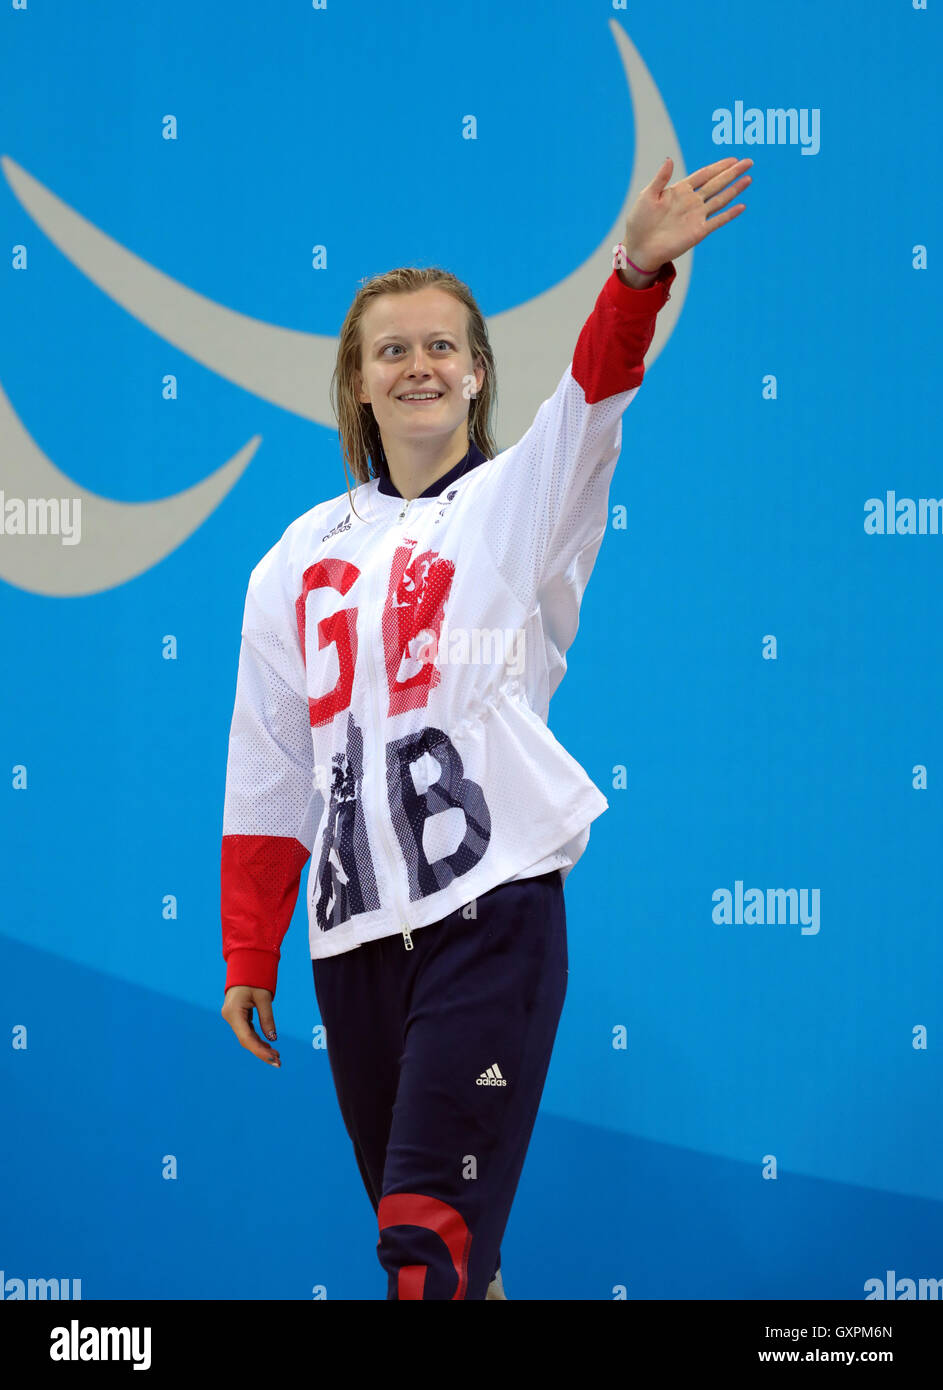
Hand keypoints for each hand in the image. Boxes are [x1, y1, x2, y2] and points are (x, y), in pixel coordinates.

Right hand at [221, 985, 280, 1066]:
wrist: (246, 965)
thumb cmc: (255, 978)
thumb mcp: (264, 997)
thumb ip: (267, 1018)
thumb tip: (272, 1038)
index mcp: (234, 1012)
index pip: (246, 1037)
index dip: (259, 1050)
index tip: (273, 1059)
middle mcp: (230, 1016)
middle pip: (245, 1040)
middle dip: (261, 1051)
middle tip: (278, 1062)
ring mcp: (232, 1017)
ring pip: (246, 1037)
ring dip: (260, 1046)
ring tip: (276, 1056)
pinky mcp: (237, 1016)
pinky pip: (247, 1031)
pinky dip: (257, 1038)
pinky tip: (268, 1045)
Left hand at [622, 156, 752, 273]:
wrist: (639, 248)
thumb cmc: (639, 222)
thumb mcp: (647, 196)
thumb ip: (660, 178)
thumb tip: (669, 159)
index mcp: (680, 191)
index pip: (703, 175)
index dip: (718, 166)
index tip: (732, 159)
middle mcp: (691, 202)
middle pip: (716, 183)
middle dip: (732, 173)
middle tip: (748, 162)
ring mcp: (696, 216)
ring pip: (720, 199)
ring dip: (734, 189)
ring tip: (748, 178)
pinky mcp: (698, 232)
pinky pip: (717, 221)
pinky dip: (729, 214)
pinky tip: (741, 206)